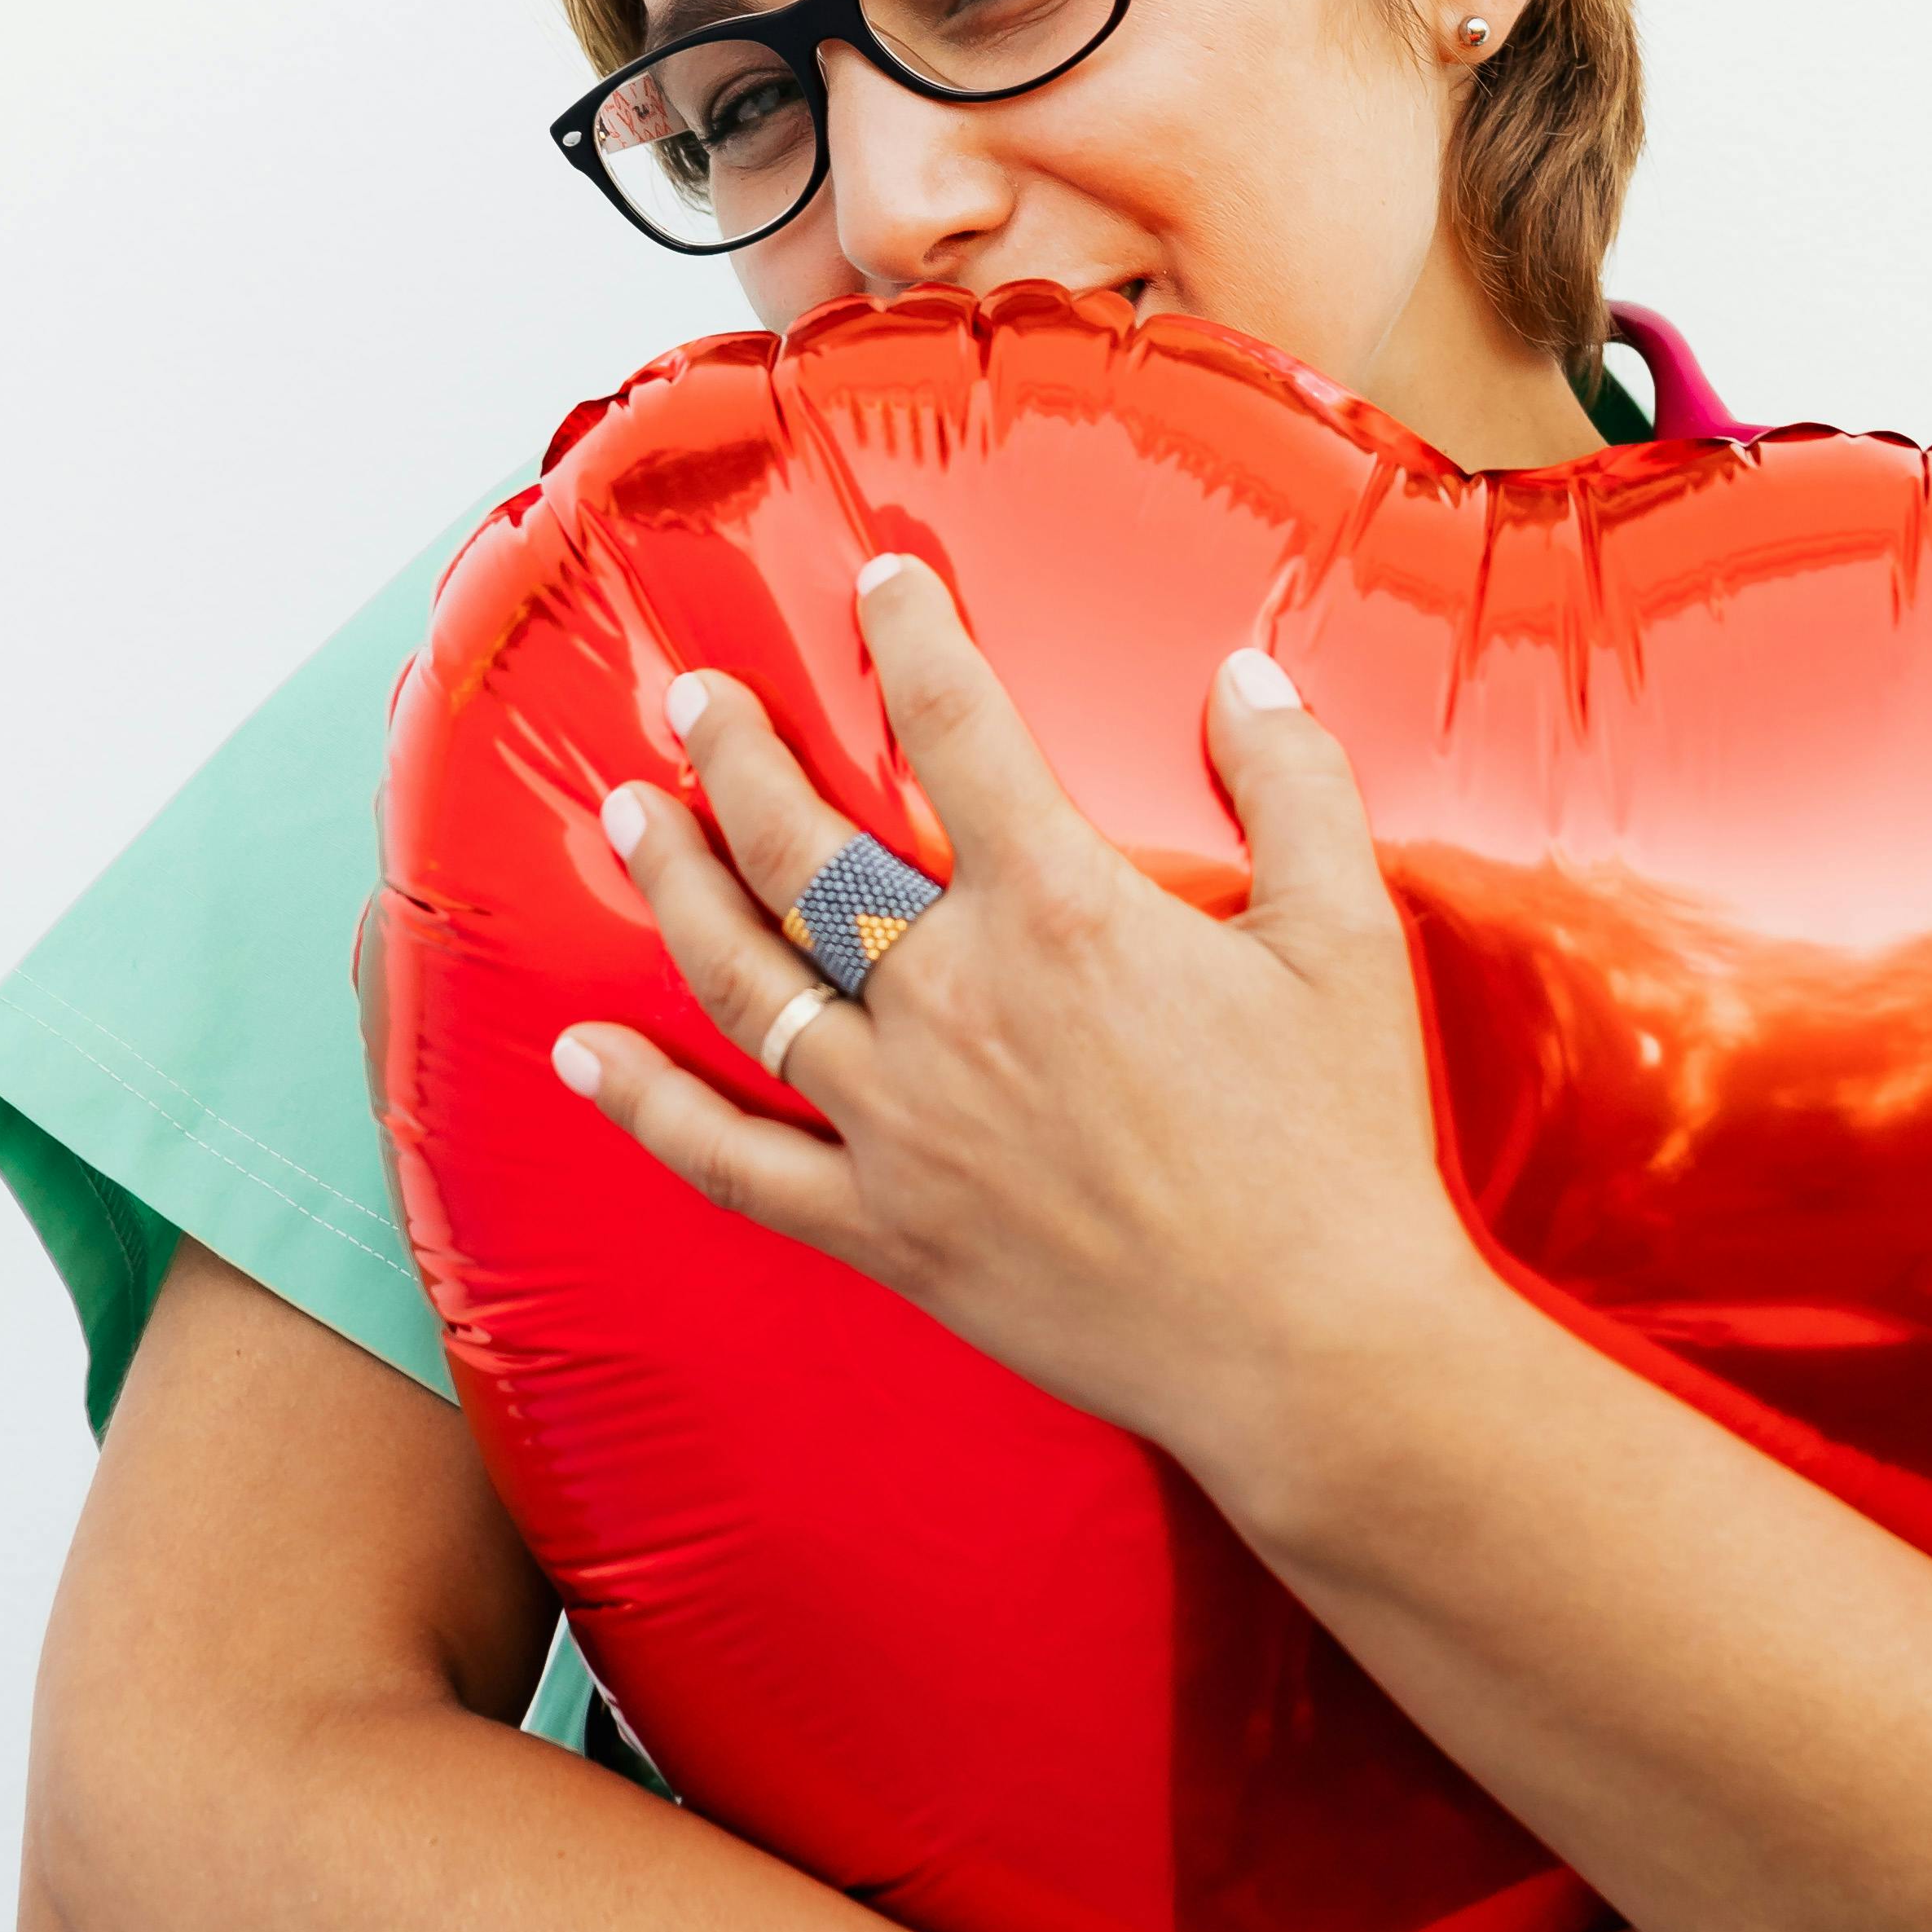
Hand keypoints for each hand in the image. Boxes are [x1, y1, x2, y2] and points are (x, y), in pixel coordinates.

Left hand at [553, 554, 1491, 1490]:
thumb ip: (1296, 784)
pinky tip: (581, 1055)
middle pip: (805, 845)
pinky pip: (732, 1161)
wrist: (1313, 1351)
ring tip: (628, 813)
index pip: (956, 728)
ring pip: (745, 977)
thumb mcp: (1350, 937)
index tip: (878, 581)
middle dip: (739, 753)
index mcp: (1062, 910)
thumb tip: (1246, 675)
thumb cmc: (1338, 1146)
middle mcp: (954, 1001)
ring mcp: (902, 1121)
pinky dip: (647, 1107)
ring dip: (674, 884)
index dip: (910, 637)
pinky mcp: (885, 1228)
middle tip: (696, 696)